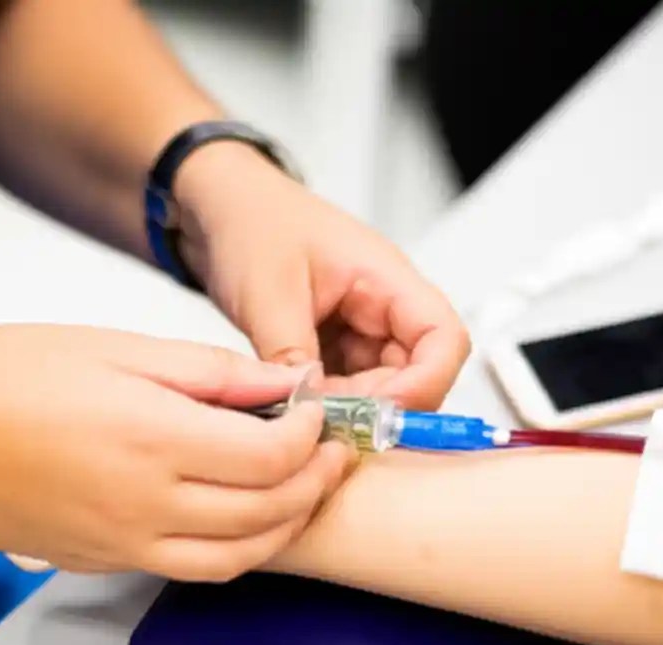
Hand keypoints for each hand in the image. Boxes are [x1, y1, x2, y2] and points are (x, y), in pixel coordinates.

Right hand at [0, 324, 350, 581]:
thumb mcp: (113, 346)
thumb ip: (206, 371)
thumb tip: (279, 380)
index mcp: (151, 438)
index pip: (273, 455)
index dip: (312, 432)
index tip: (315, 406)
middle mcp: (144, 504)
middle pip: (269, 512)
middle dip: (316, 479)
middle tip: (330, 446)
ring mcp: (123, 543)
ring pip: (238, 558)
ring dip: (286, 525)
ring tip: (300, 486)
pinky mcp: (103, 561)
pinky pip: (191, 569)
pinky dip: (235, 549)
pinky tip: (240, 512)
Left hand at [174, 144, 468, 409]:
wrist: (218, 205)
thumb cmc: (250, 220)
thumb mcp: (266, 292)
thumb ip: (291, 353)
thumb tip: (310, 407)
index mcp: (385, 278)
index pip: (444, 340)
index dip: (426, 384)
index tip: (383, 414)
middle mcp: (383, 306)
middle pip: (417, 374)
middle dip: (379, 407)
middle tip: (328, 422)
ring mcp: (360, 328)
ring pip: (381, 387)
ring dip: (352, 409)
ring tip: (306, 414)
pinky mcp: (334, 345)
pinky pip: (348, 386)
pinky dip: (329, 403)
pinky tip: (297, 406)